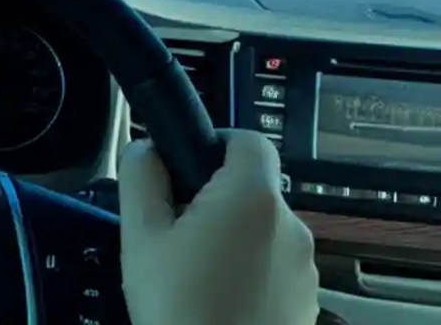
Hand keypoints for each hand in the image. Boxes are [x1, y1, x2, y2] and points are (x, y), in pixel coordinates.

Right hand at [119, 130, 318, 324]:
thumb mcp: (140, 235)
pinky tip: (216, 298)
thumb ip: (140, 177)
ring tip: (192, 272)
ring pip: (262, 231)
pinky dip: (249, 272)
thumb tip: (145, 149)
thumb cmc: (178, 308)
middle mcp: (290, 225)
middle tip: (173, 230)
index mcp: (251, 198)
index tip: (185, 167)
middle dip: (214, 199)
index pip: (248, 140)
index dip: (214, 144)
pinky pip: (274, 268)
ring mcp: (304, 266)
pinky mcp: (306, 300)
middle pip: (252, 188)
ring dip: (232, 238)